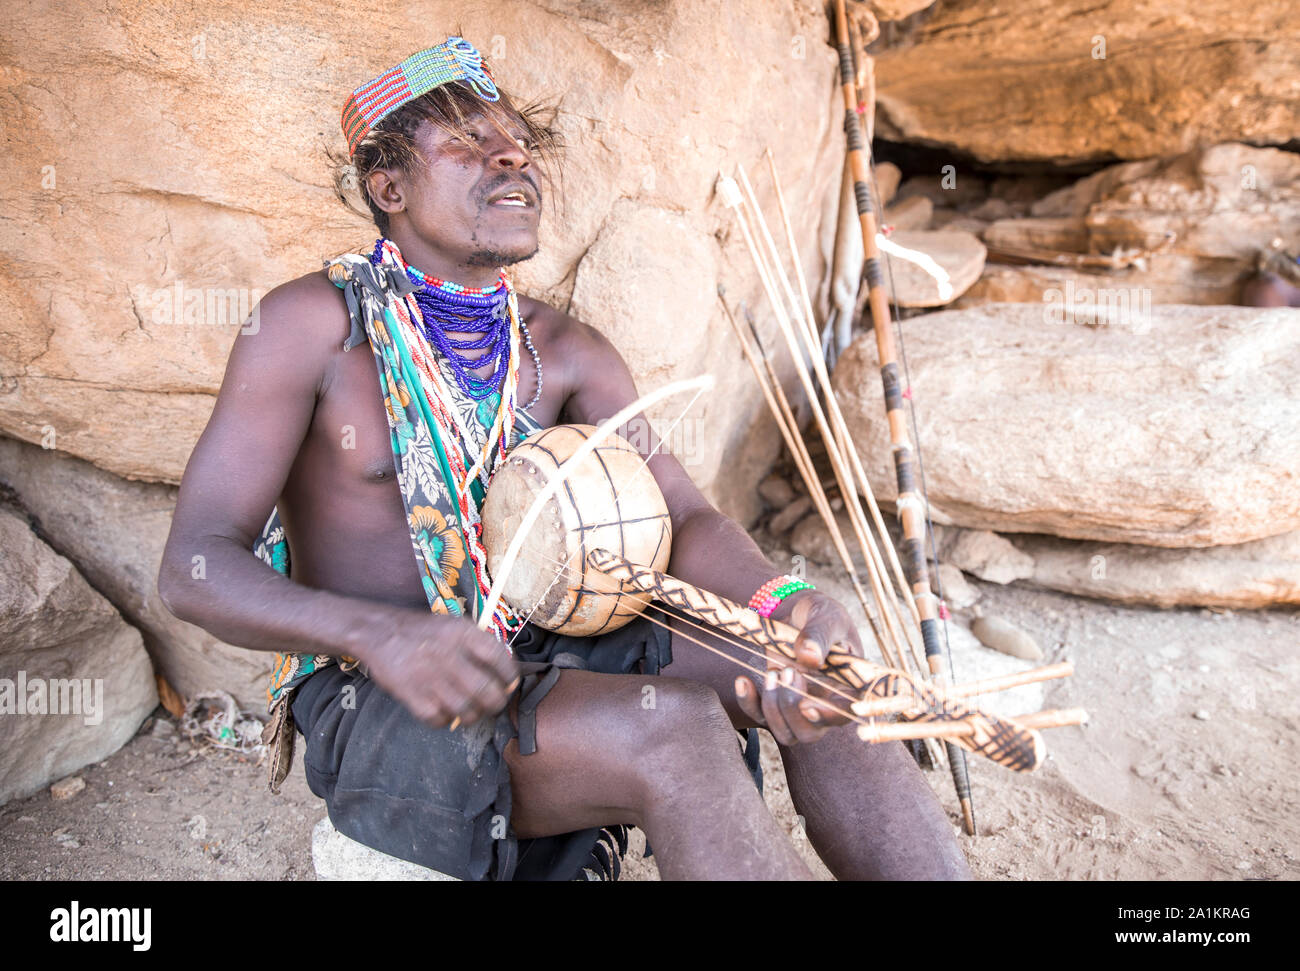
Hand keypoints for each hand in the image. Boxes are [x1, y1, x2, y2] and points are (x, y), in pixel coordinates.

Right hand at [359, 610, 519, 728]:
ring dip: (472, 716)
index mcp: (463, 633)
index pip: (499, 659)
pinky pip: (438, 719)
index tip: (509, 685)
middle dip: (496, 703)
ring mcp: (428, 675)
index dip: (510, 677)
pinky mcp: (410, 693)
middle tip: (493, 704)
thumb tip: (507, 671)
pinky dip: (445, 720)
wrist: (380, 632)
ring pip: (465, 710)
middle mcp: (448, 654)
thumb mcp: (455, 626)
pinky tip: (444, 712)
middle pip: (486, 691)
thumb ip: (480, 645)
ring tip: (470, 712)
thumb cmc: (424, 632)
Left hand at [733, 589, 863, 745]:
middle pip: (810, 733)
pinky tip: (743, 680)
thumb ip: (819, 635)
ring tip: (772, 671)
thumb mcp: (826, 616)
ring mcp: (799, 706)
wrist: (795, 612)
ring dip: (772, 708)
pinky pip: (759, 717)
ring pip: (785, 733)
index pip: (844, 714)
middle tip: (788, 671)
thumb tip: (810, 658)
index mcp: (848, 687)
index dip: (829, 717)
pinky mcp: (775, 701)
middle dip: (792, 708)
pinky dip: (749, 703)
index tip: (808, 706)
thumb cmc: (820, 614)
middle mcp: (824, 704)